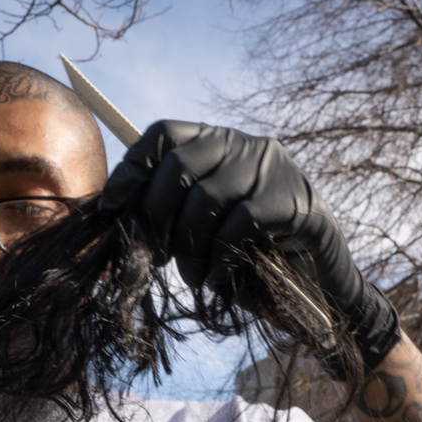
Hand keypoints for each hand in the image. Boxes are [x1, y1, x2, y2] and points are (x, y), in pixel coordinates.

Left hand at [98, 120, 399, 372]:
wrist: (314, 286)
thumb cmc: (247, 258)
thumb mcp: (199, 229)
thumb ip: (166, 212)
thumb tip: (107, 212)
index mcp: (217, 144)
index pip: (164, 134)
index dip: (131, 168)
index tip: (109, 207)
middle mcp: (246, 146)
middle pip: (180, 165)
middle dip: (155, 217)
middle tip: (154, 257)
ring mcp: (274, 169)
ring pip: (207, 198)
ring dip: (188, 247)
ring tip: (191, 276)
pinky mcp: (294, 201)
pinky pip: (239, 224)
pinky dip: (219, 258)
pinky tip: (216, 280)